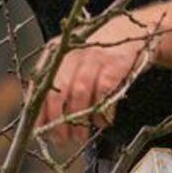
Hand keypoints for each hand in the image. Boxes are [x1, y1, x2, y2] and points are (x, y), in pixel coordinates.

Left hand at [32, 13, 156, 151]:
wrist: (133, 32)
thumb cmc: (97, 54)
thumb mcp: (72, 60)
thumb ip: (56, 82)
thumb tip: (42, 119)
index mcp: (56, 51)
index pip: (39, 84)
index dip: (38, 110)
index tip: (39, 131)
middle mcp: (72, 52)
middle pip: (58, 90)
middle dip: (57, 120)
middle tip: (61, 140)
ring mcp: (94, 56)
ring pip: (80, 92)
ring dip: (79, 120)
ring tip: (80, 137)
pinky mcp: (115, 62)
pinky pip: (104, 91)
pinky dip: (102, 111)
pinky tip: (102, 122)